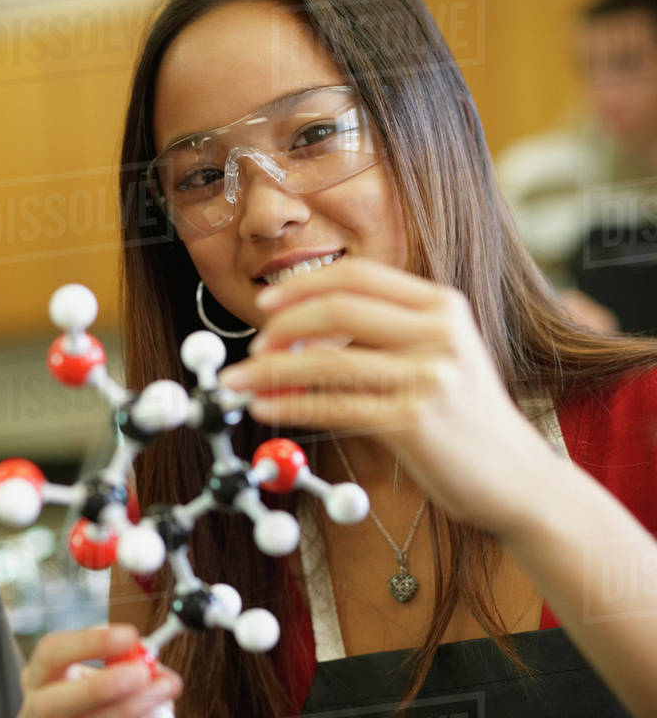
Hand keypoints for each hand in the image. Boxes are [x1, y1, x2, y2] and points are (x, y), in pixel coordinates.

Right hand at [18, 625, 181, 717]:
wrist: (66, 716)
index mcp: (39, 676)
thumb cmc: (82, 692)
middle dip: (103, 686)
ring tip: (162, 692)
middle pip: (59, 700)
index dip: (90, 643)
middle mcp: (39, 707)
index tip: (129, 635)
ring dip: (130, 707)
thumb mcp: (89, 671)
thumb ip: (117, 660)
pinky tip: (154, 710)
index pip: (52, 652)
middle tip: (143, 672)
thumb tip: (155, 666)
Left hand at [218, 258, 557, 535]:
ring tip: (236, 383)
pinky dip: (289, 405)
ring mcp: (428, 375)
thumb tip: (298, 331)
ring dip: (269, 371)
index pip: (358, 275)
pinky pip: (333, 406)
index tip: (266, 303)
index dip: (303, 285)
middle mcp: (438, 332)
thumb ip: (383, 335)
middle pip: (336, 309)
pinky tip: (264, 408)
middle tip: (252, 348)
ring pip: (326, 361)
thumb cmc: (464, 419)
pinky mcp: (413, 421)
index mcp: (442, 306)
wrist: (519, 480)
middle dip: (281, 326)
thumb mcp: (439, 356)